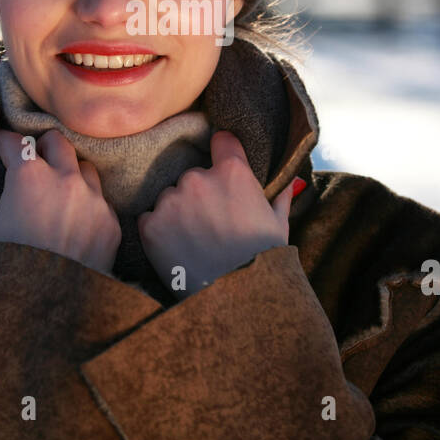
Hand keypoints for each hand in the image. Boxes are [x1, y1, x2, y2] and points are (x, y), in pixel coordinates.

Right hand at [0, 129, 121, 273]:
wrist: (48, 304)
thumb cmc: (10, 268)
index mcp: (28, 177)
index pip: (15, 143)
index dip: (4, 143)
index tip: (1, 145)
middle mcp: (64, 180)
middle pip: (57, 142)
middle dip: (43, 146)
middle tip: (34, 158)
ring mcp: (93, 199)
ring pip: (85, 168)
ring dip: (71, 172)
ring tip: (60, 189)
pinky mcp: (110, 221)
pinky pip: (101, 201)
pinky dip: (88, 205)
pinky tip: (77, 222)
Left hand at [137, 130, 295, 298]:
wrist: (234, 298)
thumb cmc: (261, 260)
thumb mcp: (278, 225)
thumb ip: (280, 197)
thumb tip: (290, 182)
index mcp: (233, 172)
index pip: (221, 140)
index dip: (223, 151)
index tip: (221, 165)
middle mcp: (198, 179)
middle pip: (193, 174)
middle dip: (200, 193)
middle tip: (211, 222)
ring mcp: (171, 201)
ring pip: (170, 197)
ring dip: (178, 211)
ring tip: (194, 240)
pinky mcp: (150, 225)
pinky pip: (150, 218)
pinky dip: (159, 230)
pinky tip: (176, 248)